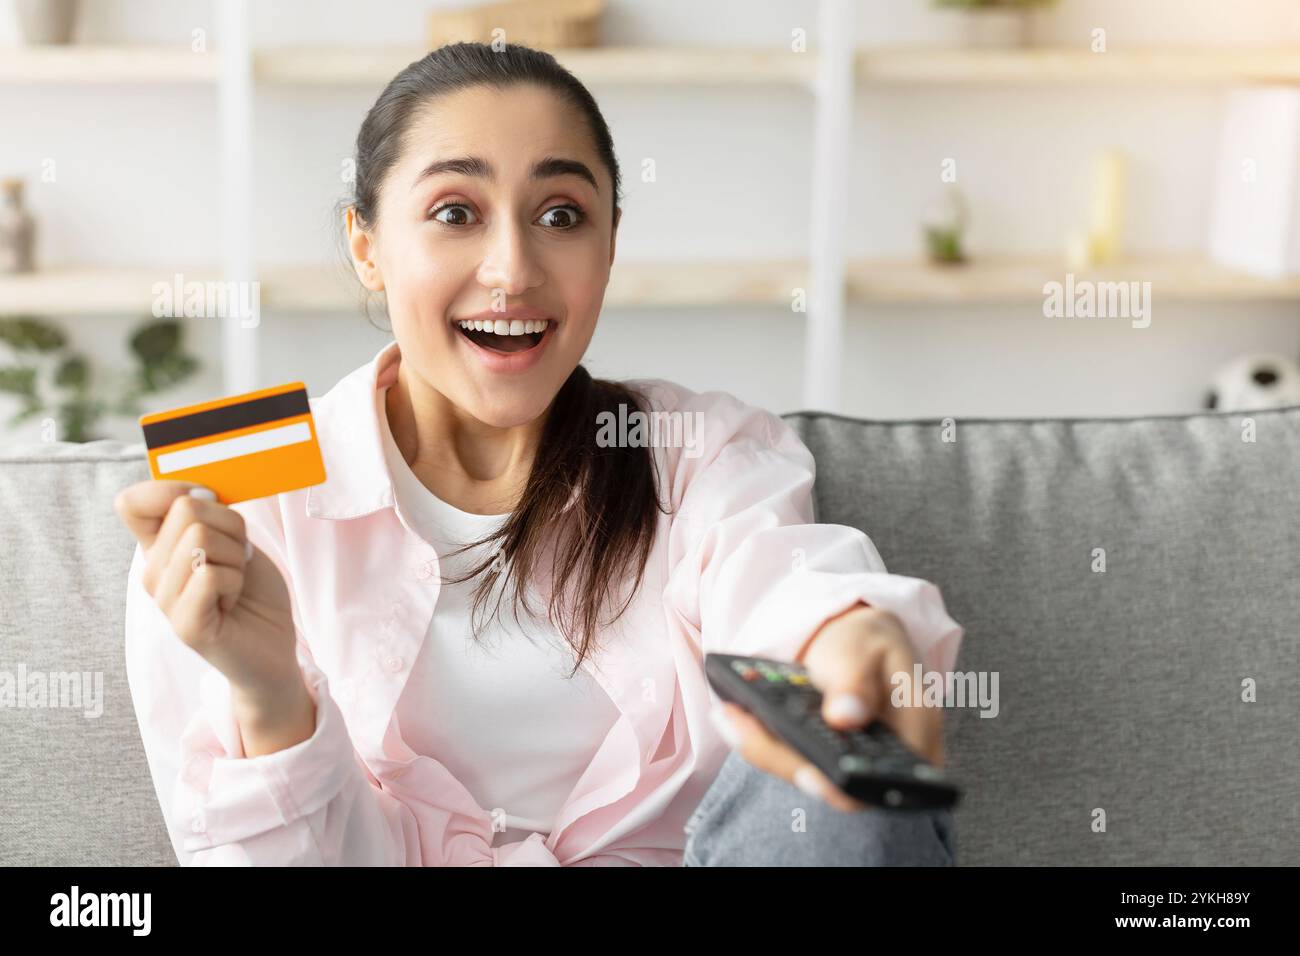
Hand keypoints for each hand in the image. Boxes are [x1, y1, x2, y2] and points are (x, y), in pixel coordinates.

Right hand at [115, 480, 303, 715]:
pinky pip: (210, 574)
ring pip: (202, 538)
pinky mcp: (185, 625)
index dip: (173, 489)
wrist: (272, 645)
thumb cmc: (253, 590)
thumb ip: (209, 514)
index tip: (211, 505)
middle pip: (186, 509)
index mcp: (159, 549)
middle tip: (236, 560)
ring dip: (236, 557)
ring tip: (234, 583)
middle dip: (231, 528)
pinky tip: (232, 602)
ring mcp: (165, 600)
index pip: (131, 502)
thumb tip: (196, 494)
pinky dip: (236, 581)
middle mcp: (153, 573)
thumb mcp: (233, 539)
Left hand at [713, 604, 942, 812]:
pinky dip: (762, 739)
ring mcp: (851, 764)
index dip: (842, 786)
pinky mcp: (822, 758)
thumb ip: (857, 681)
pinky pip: (791, 758)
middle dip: (781, 757)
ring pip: (804, 773)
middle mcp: (886, 762)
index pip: (880, 780)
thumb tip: (846, 717)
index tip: (807, 772)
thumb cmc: (867, 642)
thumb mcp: (865, 648)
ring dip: (762, 748)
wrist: (855, 641)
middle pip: (832, 783)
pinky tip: (733, 716)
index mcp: (915, 735)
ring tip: (728, 714)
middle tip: (736, 723)